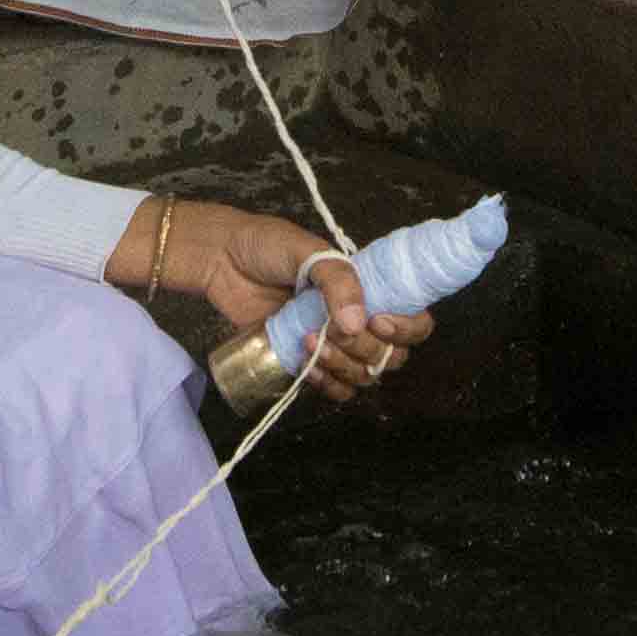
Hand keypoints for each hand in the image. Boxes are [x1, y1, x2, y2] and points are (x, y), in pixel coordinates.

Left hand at [177, 201, 433, 402]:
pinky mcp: (307, 360)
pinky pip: (335, 389)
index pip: (414, 321)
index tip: (376, 321)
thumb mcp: (308, 251)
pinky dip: (328, 385)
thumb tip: (356, 323)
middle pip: (389, 356)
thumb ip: (338, 281)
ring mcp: (334, 343)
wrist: (222, 261)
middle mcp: (359, 319)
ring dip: (343, 367)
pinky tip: (308, 368)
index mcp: (371, 289)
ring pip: (363, 376)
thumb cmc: (267, 246)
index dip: (405, 330)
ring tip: (310, 343)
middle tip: (331, 329)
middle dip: (365, 349)